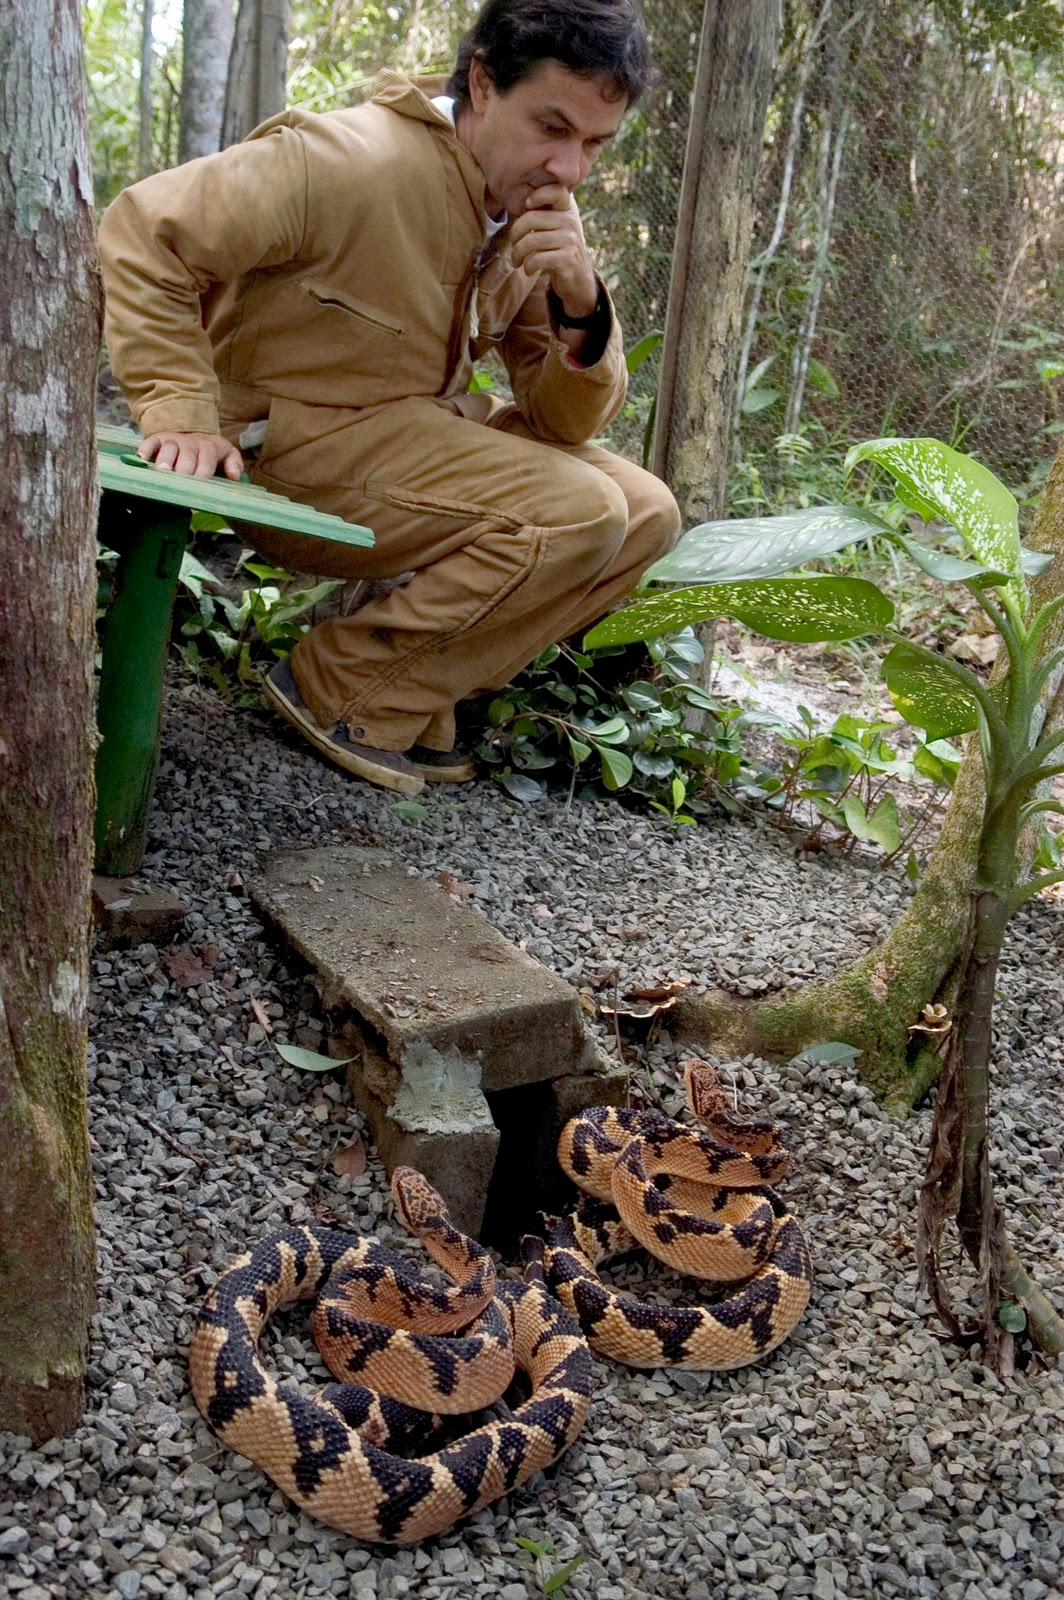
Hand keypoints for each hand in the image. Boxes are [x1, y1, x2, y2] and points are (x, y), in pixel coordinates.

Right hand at [138, 432, 242, 479]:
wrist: (193, 431)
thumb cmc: (212, 451)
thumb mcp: (228, 454)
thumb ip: (234, 464)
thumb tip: (235, 476)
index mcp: (209, 448)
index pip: (206, 462)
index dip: (203, 476)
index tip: (200, 492)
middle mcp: (190, 443)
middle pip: (187, 458)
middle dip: (184, 471)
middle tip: (180, 486)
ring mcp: (173, 441)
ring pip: (169, 449)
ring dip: (165, 461)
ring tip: (162, 473)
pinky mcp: (157, 439)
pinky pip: (150, 442)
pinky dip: (145, 450)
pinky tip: (141, 460)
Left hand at [509, 183, 598, 318]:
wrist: (577, 278)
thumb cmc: (558, 249)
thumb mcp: (555, 226)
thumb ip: (542, 212)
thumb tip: (515, 200)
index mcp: (566, 209)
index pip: (555, 191)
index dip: (537, 195)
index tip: (526, 206)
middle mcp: (570, 221)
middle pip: (531, 218)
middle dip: (514, 235)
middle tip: (513, 245)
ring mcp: (570, 239)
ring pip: (531, 241)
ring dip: (517, 254)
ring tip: (516, 261)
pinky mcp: (567, 259)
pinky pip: (537, 259)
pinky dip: (527, 266)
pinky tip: (528, 270)